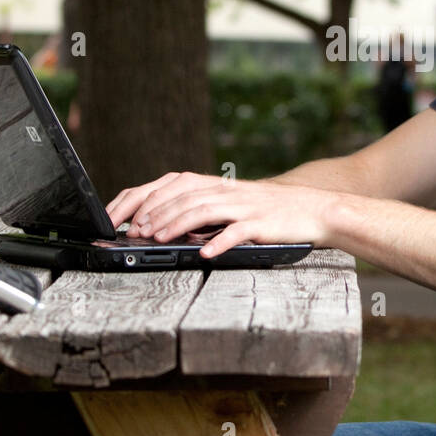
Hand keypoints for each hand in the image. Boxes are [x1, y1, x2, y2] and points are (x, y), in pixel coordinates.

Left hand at [105, 171, 341, 258]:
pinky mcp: (262, 224)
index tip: (121, 216)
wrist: (314, 209)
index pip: (171, 183)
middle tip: (135, 230)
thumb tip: (160, 222)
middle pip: (183, 195)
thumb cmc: (269, 211)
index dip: (144, 198)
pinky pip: (238, 231)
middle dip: (155, 212)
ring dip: (177, 223)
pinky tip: (206, 252)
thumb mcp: (232, 203)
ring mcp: (245, 206)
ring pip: (204, 209)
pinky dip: (220, 241)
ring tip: (158, 237)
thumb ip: (202, 208)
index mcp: (217, 185)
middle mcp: (227, 191)